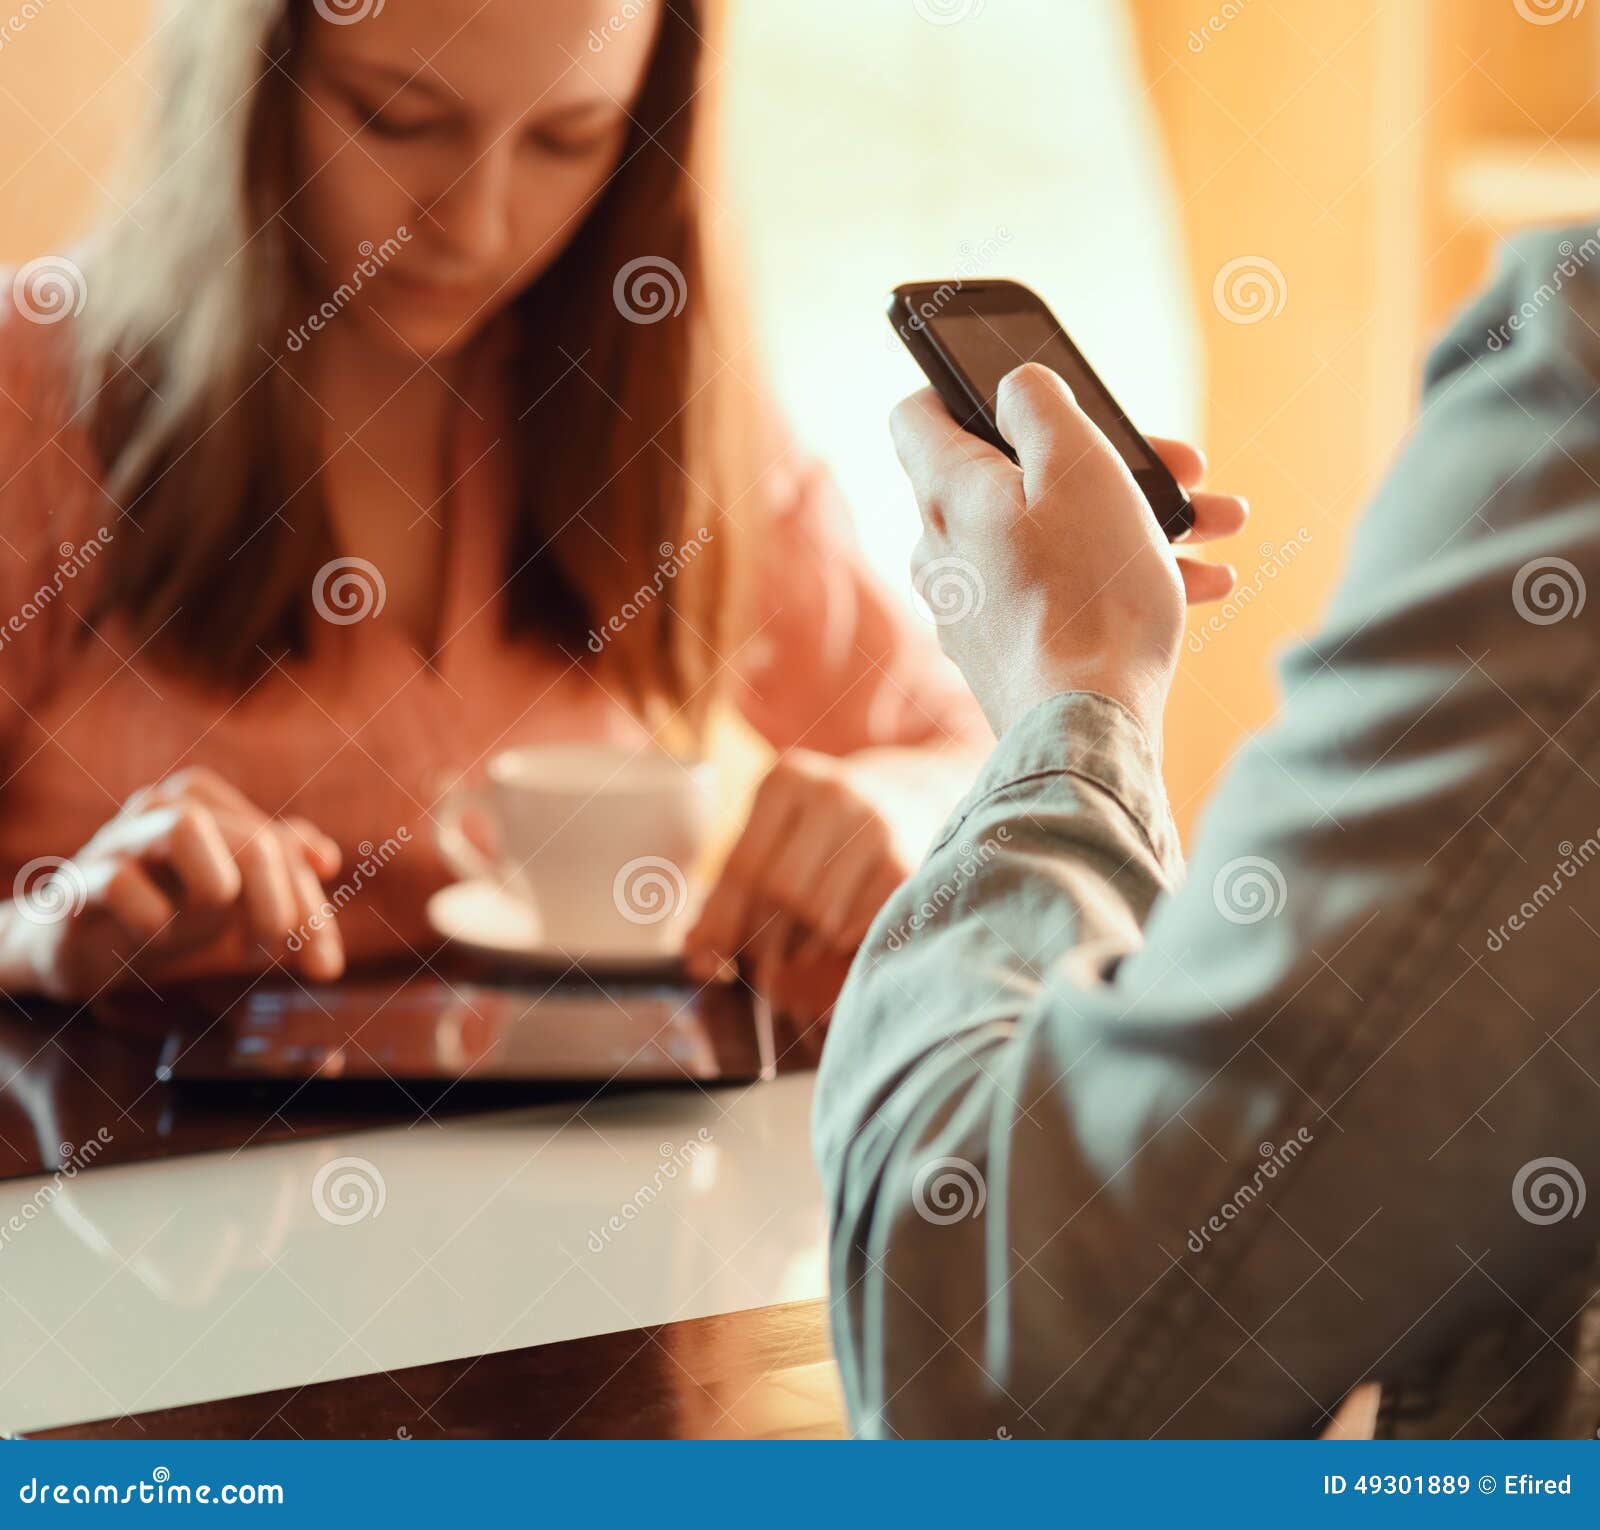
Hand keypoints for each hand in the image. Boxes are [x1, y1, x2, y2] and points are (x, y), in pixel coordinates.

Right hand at [6, 767, 344, 1000]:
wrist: (73, 944)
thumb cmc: (165, 911)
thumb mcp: (236, 898)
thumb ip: (287, 877)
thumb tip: (330, 860)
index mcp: (208, 803)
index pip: (282, 843)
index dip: (310, 905)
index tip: (321, 963)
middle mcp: (165, 806)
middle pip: (255, 838)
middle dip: (282, 905)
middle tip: (277, 952)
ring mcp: (119, 838)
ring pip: (188, 825)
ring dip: (217, 887)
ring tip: (210, 925)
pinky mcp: (77, 882)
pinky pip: (121, 881)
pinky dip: (153, 918)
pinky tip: (154, 937)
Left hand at [683, 750, 913, 1019]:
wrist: (910, 798)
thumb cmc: (819, 832)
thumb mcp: (773, 838)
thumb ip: (728, 895)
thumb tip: (696, 960)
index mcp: (787, 779)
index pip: (743, 867)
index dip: (723, 923)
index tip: (709, 963)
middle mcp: (833, 793)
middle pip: (781, 893)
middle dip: (764, 938)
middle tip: (761, 964)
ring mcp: (877, 826)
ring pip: (820, 916)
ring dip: (802, 949)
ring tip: (800, 948)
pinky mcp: (908, 864)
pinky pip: (858, 928)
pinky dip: (840, 947)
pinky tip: (836, 937)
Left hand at [889, 363, 1247, 741]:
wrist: (1089, 725)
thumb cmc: (1088, 592)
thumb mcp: (1078, 465)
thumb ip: (1040, 406)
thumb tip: (1015, 385)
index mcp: (947, 494)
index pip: (919, 414)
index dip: (966, 386)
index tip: (1028, 392)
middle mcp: (943, 550)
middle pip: (1013, 476)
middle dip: (1108, 462)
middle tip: (1184, 468)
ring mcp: (972, 606)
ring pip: (1054, 535)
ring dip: (1138, 521)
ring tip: (1215, 526)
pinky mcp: (1006, 651)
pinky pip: (1062, 591)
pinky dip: (1121, 577)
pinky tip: (1200, 584)